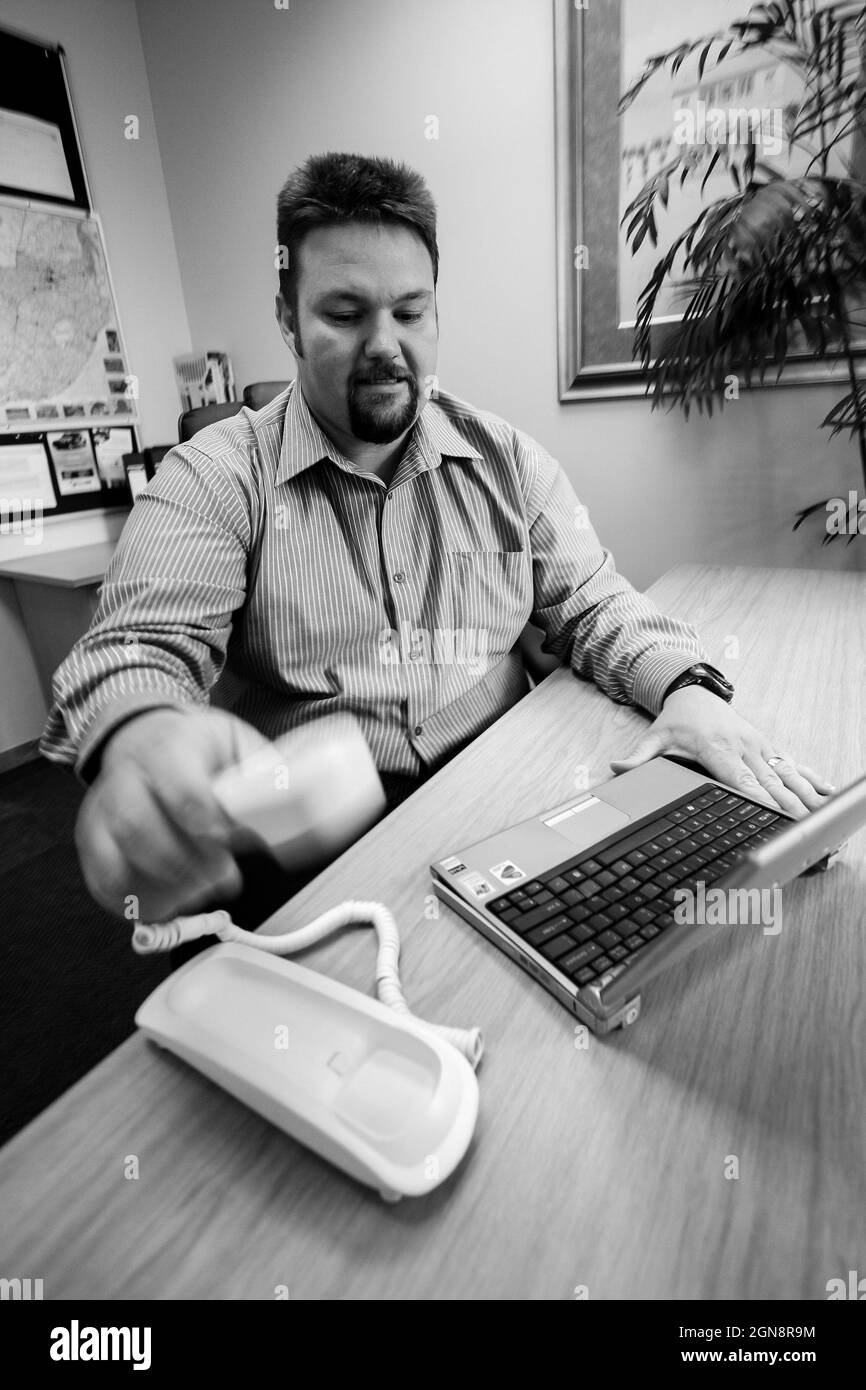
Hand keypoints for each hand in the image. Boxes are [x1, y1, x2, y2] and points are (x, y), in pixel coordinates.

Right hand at [75, 707, 271, 921]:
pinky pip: (108, 889)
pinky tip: (178, 898)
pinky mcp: (93, 846)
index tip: (229, 838)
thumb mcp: (236, 743)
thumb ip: (261, 776)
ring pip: (118, 867)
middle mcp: (124, 782)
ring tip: (205, 889)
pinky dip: (145, 905)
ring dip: (169, 891)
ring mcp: (101, 816)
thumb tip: (291, 810)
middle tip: (226, 876)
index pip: (178, 789)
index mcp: (166, 750)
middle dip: (189, 865)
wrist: (145, 738)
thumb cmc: (195, 748)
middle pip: (140, 831)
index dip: (205, 821)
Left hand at [610, 686, 835, 817]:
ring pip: (786, 774)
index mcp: (717, 748)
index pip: (741, 779)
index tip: (774, 815)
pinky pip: (792, 763)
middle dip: (788, 805)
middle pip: (769, 781)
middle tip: (805, 828)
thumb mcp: (653, 738)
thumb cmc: (676, 719)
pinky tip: (827, 792)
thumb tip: (616, 769)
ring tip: (821, 817)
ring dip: (805, 796)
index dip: (759, 797)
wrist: (694, 689)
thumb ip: (638, 758)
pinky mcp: (768, 743)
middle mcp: (743, 746)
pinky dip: (810, 778)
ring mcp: (759, 744)